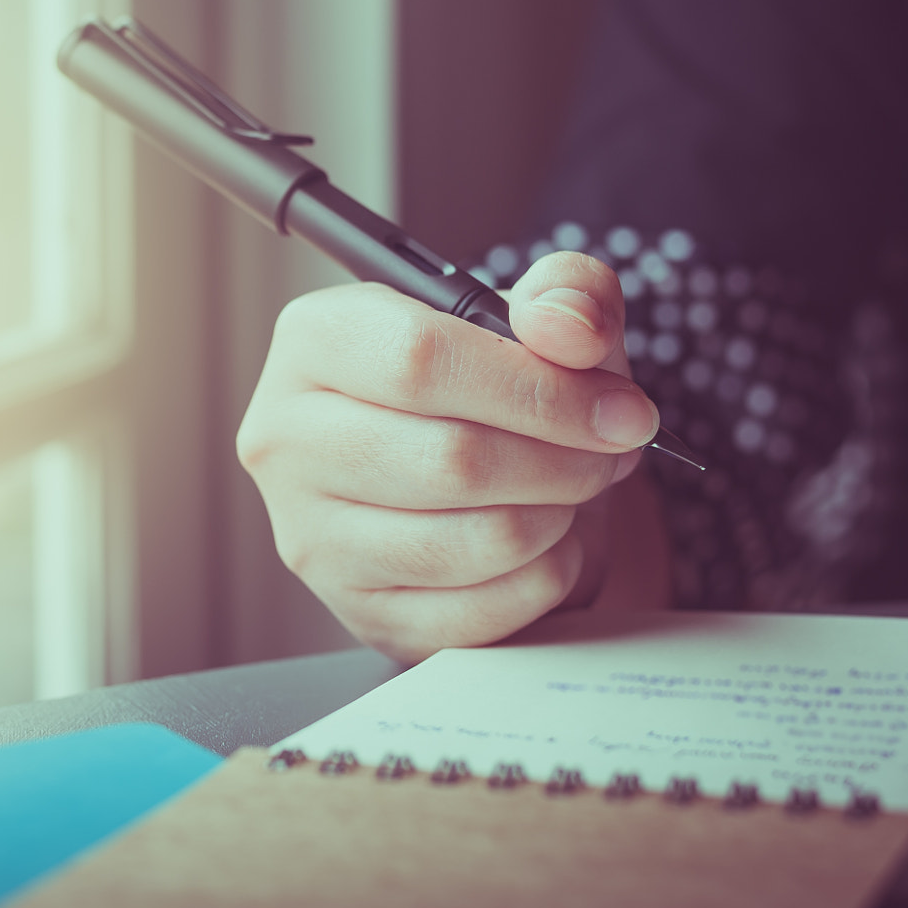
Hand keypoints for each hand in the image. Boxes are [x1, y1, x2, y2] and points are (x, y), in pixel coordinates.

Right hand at [235, 253, 661, 662]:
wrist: (470, 486)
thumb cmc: (495, 389)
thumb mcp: (540, 318)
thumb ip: (568, 295)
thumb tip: (570, 332)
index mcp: (315, 340)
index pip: (421, 360)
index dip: (538, 388)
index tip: (620, 409)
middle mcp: (287, 438)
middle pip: (451, 458)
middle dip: (564, 461)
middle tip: (611, 454)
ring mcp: (311, 535)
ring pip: (473, 541)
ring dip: (558, 518)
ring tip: (573, 493)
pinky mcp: (355, 611)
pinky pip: (481, 612)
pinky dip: (543, 578)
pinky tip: (546, 545)